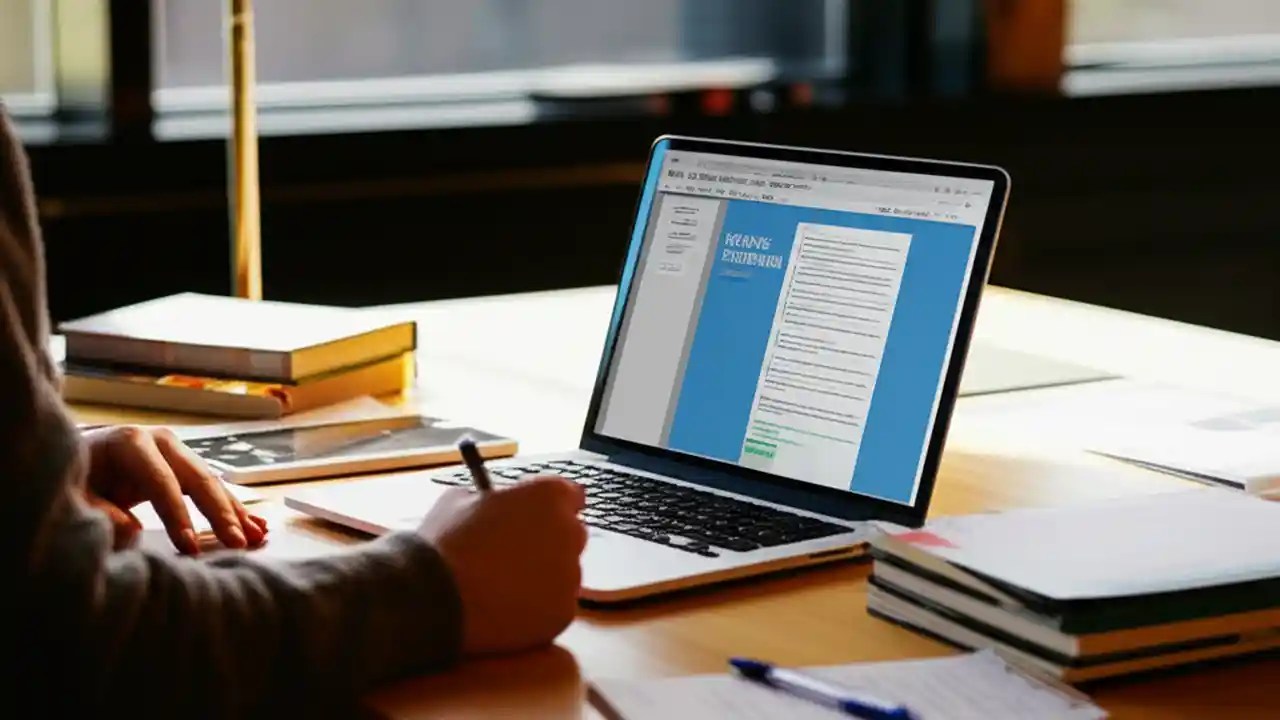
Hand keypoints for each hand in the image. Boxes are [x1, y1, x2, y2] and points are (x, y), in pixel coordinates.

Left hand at [81, 425, 267, 554]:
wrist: (75, 461)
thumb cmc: (74, 478)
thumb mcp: (75, 497)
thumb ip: (101, 514)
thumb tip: (133, 531)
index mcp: (130, 442)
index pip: (161, 482)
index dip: (178, 516)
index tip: (190, 546)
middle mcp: (160, 440)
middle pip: (198, 478)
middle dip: (220, 513)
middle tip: (237, 542)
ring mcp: (176, 450)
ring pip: (212, 483)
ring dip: (235, 511)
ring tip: (255, 536)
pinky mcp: (183, 466)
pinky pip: (211, 488)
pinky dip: (232, 508)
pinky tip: (254, 524)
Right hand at [419, 476, 586, 655]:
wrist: (435, 598)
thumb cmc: (445, 542)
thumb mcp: (459, 501)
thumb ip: (488, 499)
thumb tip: (489, 504)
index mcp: (548, 496)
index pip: (571, 496)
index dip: (551, 508)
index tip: (537, 517)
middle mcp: (569, 532)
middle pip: (571, 535)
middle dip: (550, 542)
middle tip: (516, 555)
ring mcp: (570, 575)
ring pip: (564, 574)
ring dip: (543, 578)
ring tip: (503, 589)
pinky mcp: (563, 613)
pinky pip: (555, 607)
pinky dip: (537, 610)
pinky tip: (506, 611)